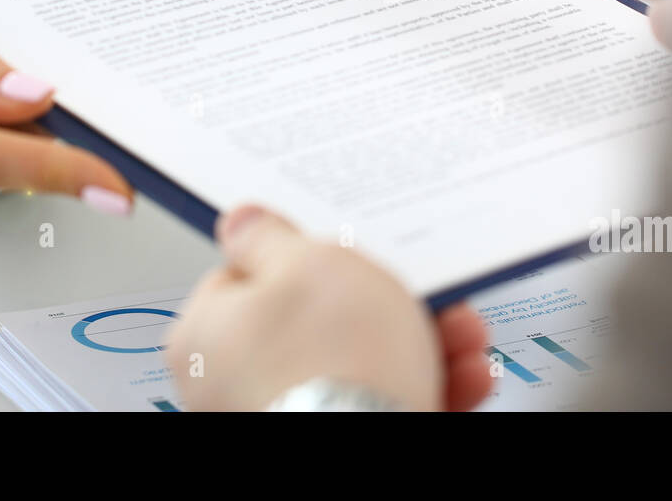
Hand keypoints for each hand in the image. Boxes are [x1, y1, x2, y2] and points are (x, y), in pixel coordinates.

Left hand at [165, 206, 493, 410]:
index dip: (305, 260)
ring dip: (423, 346)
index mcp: (208, 332)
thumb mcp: (308, 262)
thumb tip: (242, 220)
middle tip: (422, 293)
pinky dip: (426, 387)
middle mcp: (235, 383)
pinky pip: (380, 404)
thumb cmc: (330, 361)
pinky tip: (463, 376)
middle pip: (320, 323)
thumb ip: (270, 237)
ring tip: (462, 337)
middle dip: (387, 304)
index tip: (347, 254)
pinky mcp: (331, 439)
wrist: (366, 450)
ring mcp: (284, 414)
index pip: (249, 277)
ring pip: (359, 366)